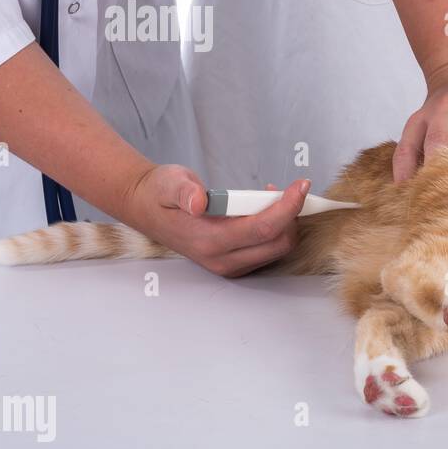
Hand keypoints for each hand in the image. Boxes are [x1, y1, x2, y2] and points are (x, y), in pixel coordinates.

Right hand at [121, 165, 309, 276]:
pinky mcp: (235, 264)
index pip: (262, 229)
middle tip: (287, 189)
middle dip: (291, 215)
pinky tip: (264, 209)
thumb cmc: (161, 194)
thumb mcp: (169, 183)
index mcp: (208, 241)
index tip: (300, 185)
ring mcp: (229, 265)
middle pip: (278, 244)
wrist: (147, 210)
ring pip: (278, 249)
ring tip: (271, 196)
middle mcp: (221, 260)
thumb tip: (199, 202)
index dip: (287, 207)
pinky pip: (270, 250)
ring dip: (286, 222)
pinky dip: (277, 229)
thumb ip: (184, 192)